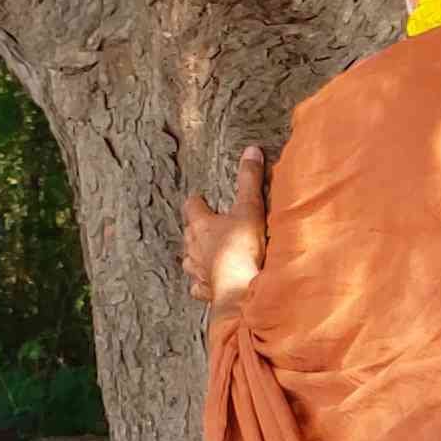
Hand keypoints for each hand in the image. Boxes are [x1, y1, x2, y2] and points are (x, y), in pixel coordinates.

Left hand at [183, 144, 270, 313]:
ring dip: (196, 256)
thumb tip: (251, 150)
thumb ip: (249, 179)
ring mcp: (196, 270)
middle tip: (208, 226)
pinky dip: (202, 283)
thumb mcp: (250, 208)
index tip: (201, 199)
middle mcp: (192, 247)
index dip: (197, 202)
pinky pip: (197, 286)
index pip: (191, 206)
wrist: (239, 286)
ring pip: (189, 259)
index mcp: (200, 224)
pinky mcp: (203, 290)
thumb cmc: (242, 247)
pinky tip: (209, 283)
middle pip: (188, 233)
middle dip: (196, 229)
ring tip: (207, 255)